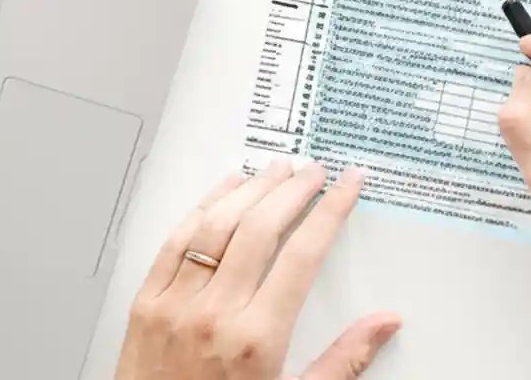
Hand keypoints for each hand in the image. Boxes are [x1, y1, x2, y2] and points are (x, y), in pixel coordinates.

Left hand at [116, 161, 400, 379]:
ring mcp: (175, 306)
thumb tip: (386, 322)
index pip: (304, 254)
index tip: (348, 186)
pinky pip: (174, 243)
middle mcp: (215, 314)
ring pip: (216, 226)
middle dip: (294, 191)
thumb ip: (343, 360)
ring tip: (275, 170)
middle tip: (315, 172)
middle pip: (260, 229)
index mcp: (258, 339)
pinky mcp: (144, 305)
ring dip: (250, 190)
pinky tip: (221, 193)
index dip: (331, 211)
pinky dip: (200, 209)